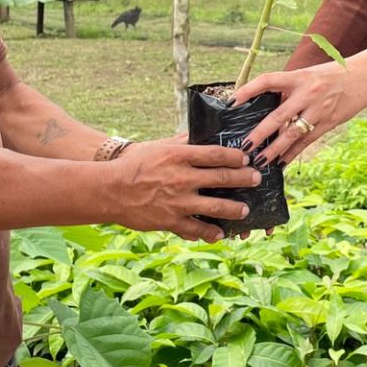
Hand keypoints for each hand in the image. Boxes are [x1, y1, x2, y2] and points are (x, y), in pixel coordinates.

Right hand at [110, 141, 260, 241]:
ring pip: (215, 207)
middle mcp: (182, 178)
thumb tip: (200, 133)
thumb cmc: (133, 165)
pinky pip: (196, 229)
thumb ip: (181, 142)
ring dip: (233, 209)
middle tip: (256, 179)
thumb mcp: (157, 147)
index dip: (234, 157)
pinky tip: (219, 233)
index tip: (246, 158)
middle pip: (221, 178)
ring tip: (244, 211)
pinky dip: (209, 233)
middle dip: (243, 179)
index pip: (215, 154)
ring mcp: (178, 201)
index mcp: (178, 156)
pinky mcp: (170, 221)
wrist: (109, 190)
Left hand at [233, 49, 366, 165]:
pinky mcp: (328, 123)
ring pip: (292, 134)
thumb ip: (287, 88)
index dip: (248, 90)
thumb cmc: (330, 74)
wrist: (363, 77)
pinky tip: (281, 162)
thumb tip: (263, 104)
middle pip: (278, 116)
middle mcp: (307, 93)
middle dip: (259, 133)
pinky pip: (307, 141)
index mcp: (298, 77)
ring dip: (275, 149)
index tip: (231, 102)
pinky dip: (292, 152)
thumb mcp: (307, 74)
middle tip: (244, 147)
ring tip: (260, 161)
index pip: (268, 81)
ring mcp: (318, 110)